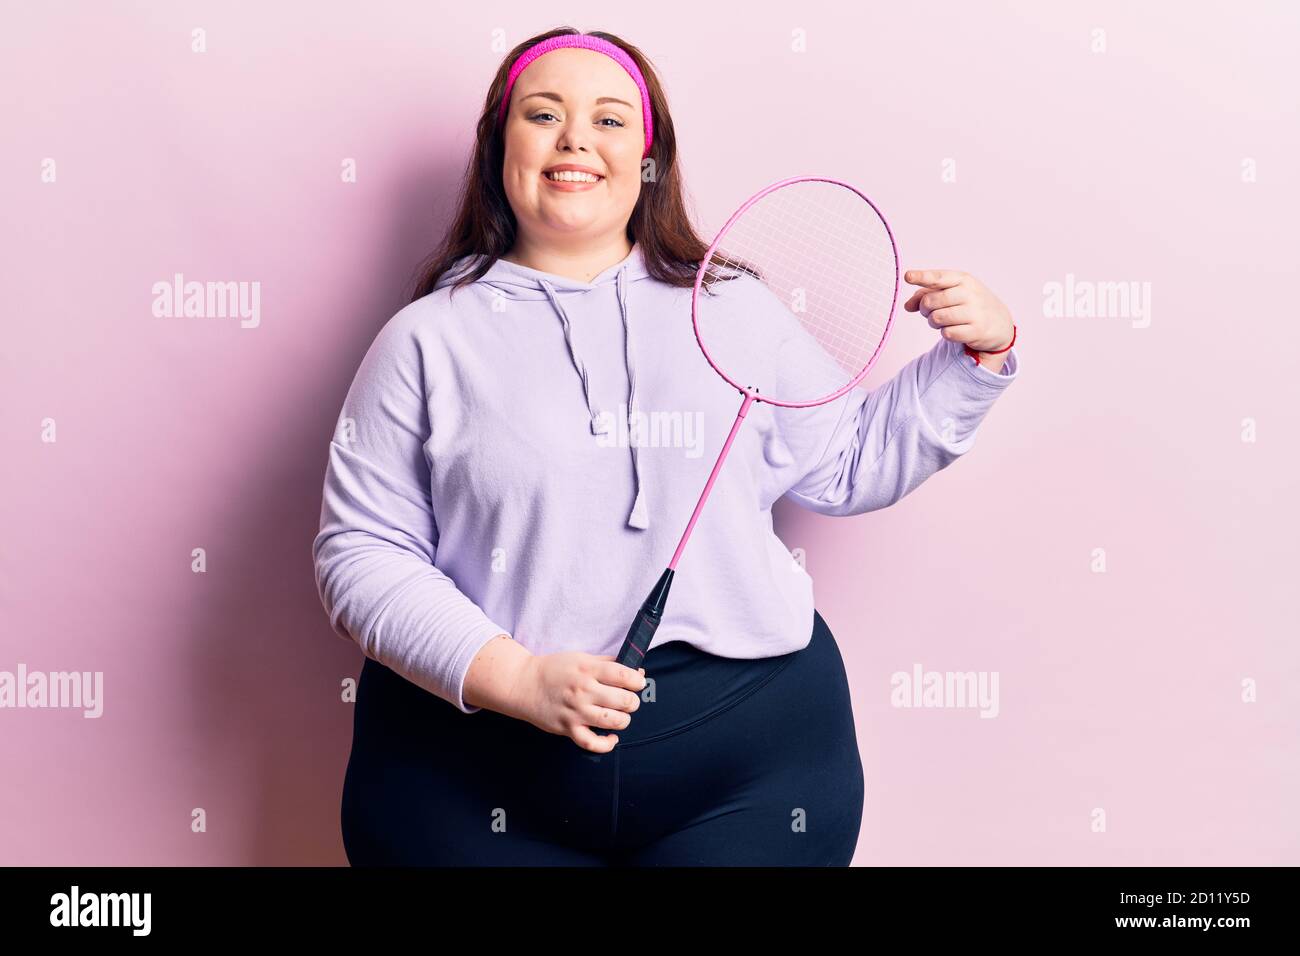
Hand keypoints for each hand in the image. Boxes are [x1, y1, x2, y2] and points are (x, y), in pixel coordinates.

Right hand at [508, 651, 645, 752]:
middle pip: (624, 701)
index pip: (625, 676)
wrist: (523, 684)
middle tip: (628, 701)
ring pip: (613, 721)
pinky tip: (611, 737)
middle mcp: (583, 690)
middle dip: (633, 702)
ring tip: (619, 715)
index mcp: (588, 669)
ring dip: (623, 720)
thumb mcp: (581, 657)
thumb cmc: (554, 669)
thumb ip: (608, 662)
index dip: (638, 681)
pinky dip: (606, 744)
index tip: (637, 683)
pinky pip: (592, 743)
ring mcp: (576, 711)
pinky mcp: (567, 728)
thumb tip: (636, 671)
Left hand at [903, 269, 1014, 353]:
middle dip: (924, 308)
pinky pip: (947, 333)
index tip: (907, 276)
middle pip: (931, 301)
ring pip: (937, 318)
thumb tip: (908, 305)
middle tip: (929, 311)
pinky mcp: (976, 331)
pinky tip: (954, 329)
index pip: (938, 278)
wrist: (999, 322)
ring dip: (933, 322)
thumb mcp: (951, 292)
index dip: (922, 277)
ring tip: (940, 320)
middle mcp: (969, 293)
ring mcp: (974, 312)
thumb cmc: (968, 303)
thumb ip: (926, 294)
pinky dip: (945, 333)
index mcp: (962, 279)